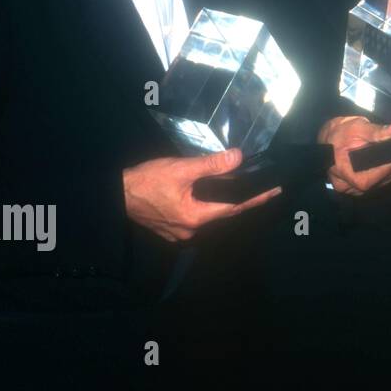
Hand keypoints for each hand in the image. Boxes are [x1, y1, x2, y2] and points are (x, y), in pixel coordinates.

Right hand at [123, 148, 280, 242]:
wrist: (115, 194)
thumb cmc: (146, 181)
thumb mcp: (181, 169)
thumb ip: (211, 164)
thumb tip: (238, 157)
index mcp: (196, 217)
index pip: (235, 208)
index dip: (257, 199)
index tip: (275, 191)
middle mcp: (190, 230)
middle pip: (222, 213)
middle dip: (240, 199)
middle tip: (259, 185)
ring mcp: (179, 233)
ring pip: (208, 215)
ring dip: (220, 202)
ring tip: (236, 186)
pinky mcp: (170, 229)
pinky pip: (195, 217)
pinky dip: (204, 205)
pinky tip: (207, 193)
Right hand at [319, 116, 390, 195]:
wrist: (327, 141)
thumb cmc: (337, 134)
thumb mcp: (355, 127)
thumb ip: (375, 132)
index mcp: (347, 175)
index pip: (374, 176)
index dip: (390, 166)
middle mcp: (352, 187)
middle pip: (385, 178)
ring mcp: (358, 189)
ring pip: (386, 180)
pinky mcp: (363, 185)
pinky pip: (383, 179)